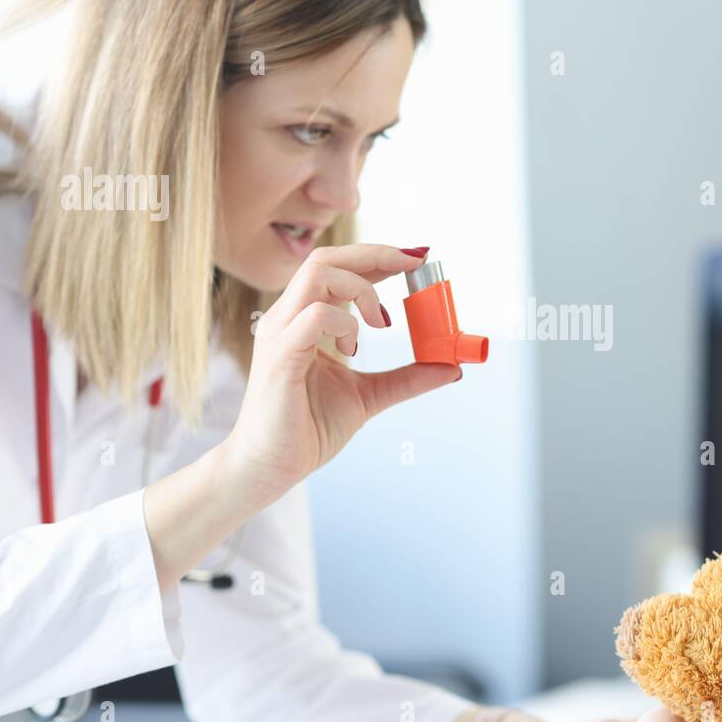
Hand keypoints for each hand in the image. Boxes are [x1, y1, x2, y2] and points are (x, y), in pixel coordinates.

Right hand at [223, 245, 460, 500]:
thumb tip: (451, 367)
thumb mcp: (369, 396)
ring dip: (362, 288)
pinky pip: (315, 316)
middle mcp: (288, 318)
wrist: (271, 467)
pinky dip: (345, 322)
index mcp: (304, 319)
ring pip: (319, 274)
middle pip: (327, 258)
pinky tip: (354, 349)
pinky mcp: (280, 356)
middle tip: (415, 264)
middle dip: (376, 254)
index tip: (417, 259)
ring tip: (381, 324)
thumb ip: (406, 378)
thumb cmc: (307, 428)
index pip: (338, 268)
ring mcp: (281, 333)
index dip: (378, 257)